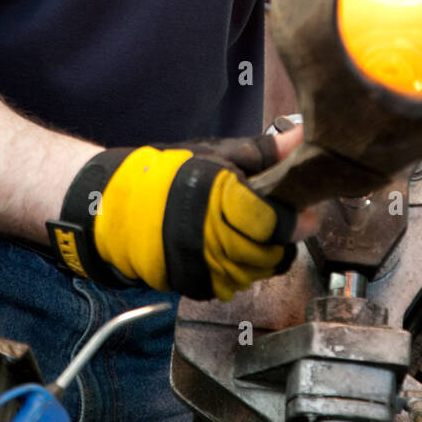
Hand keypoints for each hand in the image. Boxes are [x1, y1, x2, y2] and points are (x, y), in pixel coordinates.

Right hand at [46, 130, 305, 301]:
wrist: (115, 207)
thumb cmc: (168, 175)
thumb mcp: (215, 154)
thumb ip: (262, 152)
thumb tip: (301, 134)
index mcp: (221, 197)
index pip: (275, 221)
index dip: (296, 220)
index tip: (306, 213)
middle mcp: (212, 237)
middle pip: (272, 252)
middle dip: (283, 240)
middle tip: (282, 224)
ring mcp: (202, 266)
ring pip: (256, 274)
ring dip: (263, 257)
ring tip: (255, 236)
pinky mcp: (193, 286)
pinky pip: (233, 287)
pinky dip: (240, 272)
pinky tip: (233, 251)